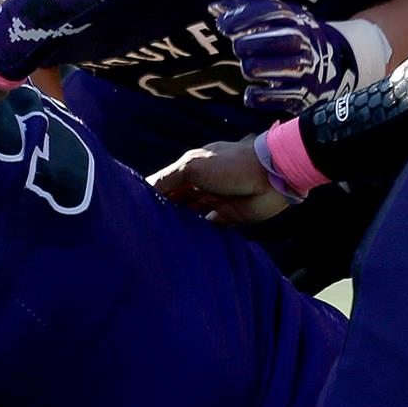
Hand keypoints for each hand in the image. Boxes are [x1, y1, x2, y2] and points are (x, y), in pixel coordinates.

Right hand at [149, 137, 291, 226]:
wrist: (271, 176)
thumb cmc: (230, 166)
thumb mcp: (192, 166)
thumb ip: (168, 179)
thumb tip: (145, 190)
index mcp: (192, 167)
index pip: (165, 182)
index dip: (152, 194)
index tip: (136, 210)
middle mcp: (201, 183)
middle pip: (176, 199)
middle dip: (163, 210)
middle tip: (145, 228)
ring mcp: (214, 200)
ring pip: (189, 214)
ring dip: (179, 223)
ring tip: (161, 237)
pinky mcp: (228, 215)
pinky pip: (209, 226)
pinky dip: (199, 232)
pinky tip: (186, 240)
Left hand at [211, 0, 387, 113]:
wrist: (333, 65)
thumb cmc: (291, 39)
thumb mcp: (277, 20)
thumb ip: (246, 12)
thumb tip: (214, 7)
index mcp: (297, 20)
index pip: (273, 11)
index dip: (246, 16)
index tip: (222, 25)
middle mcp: (305, 42)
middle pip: (283, 39)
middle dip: (253, 43)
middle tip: (238, 46)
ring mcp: (307, 70)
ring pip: (284, 67)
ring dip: (256, 67)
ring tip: (249, 66)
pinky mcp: (303, 95)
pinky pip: (278, 97)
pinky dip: (258, 96)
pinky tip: (250, 93)